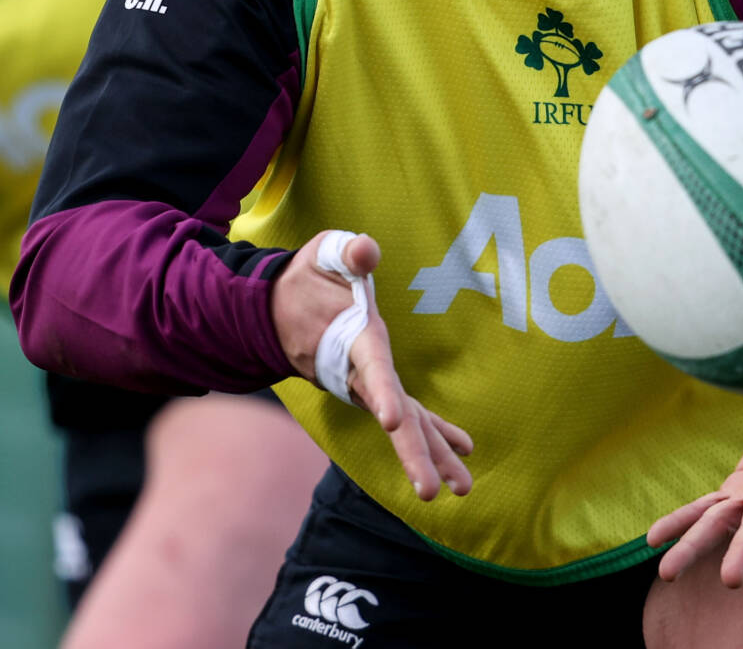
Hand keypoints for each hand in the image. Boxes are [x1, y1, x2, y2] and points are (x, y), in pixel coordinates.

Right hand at [270, 230, 473, 499]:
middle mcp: (362, 374)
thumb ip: (348, 253)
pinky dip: (436, 433)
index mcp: (354, 342)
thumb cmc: (309, 278)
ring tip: (461, 490)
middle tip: (434, 492)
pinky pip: (412, 415)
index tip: (393, 423)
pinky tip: (463, 452)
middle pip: (394, 419)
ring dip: (433, 457)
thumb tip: (367, 250)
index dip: (383, 395)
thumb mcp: (324, 254)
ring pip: (406, 427)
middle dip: (414, 455)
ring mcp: (371, 385)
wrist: (279, 310)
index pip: (372, 373)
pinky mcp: (379, 386)